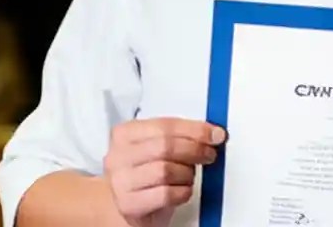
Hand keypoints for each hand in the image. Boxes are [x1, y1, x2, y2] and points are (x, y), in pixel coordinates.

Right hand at [103, 118, 225, 226]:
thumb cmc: (140, 175)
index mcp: (124, 134)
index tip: (214, 134)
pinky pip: (166, 194)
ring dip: (187, 173)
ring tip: (188, 176)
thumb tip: (210, 133)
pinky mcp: (130, 205)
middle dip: (194, 149)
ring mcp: (122, 181)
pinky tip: (182, 190)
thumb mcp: (153, 149)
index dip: (194, 129)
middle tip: (208, 154)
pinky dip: (182, 192)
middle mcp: (118, 156)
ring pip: (165, 170)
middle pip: (165, 146)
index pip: (164, 125)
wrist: (119, 206)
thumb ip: (177, 137)